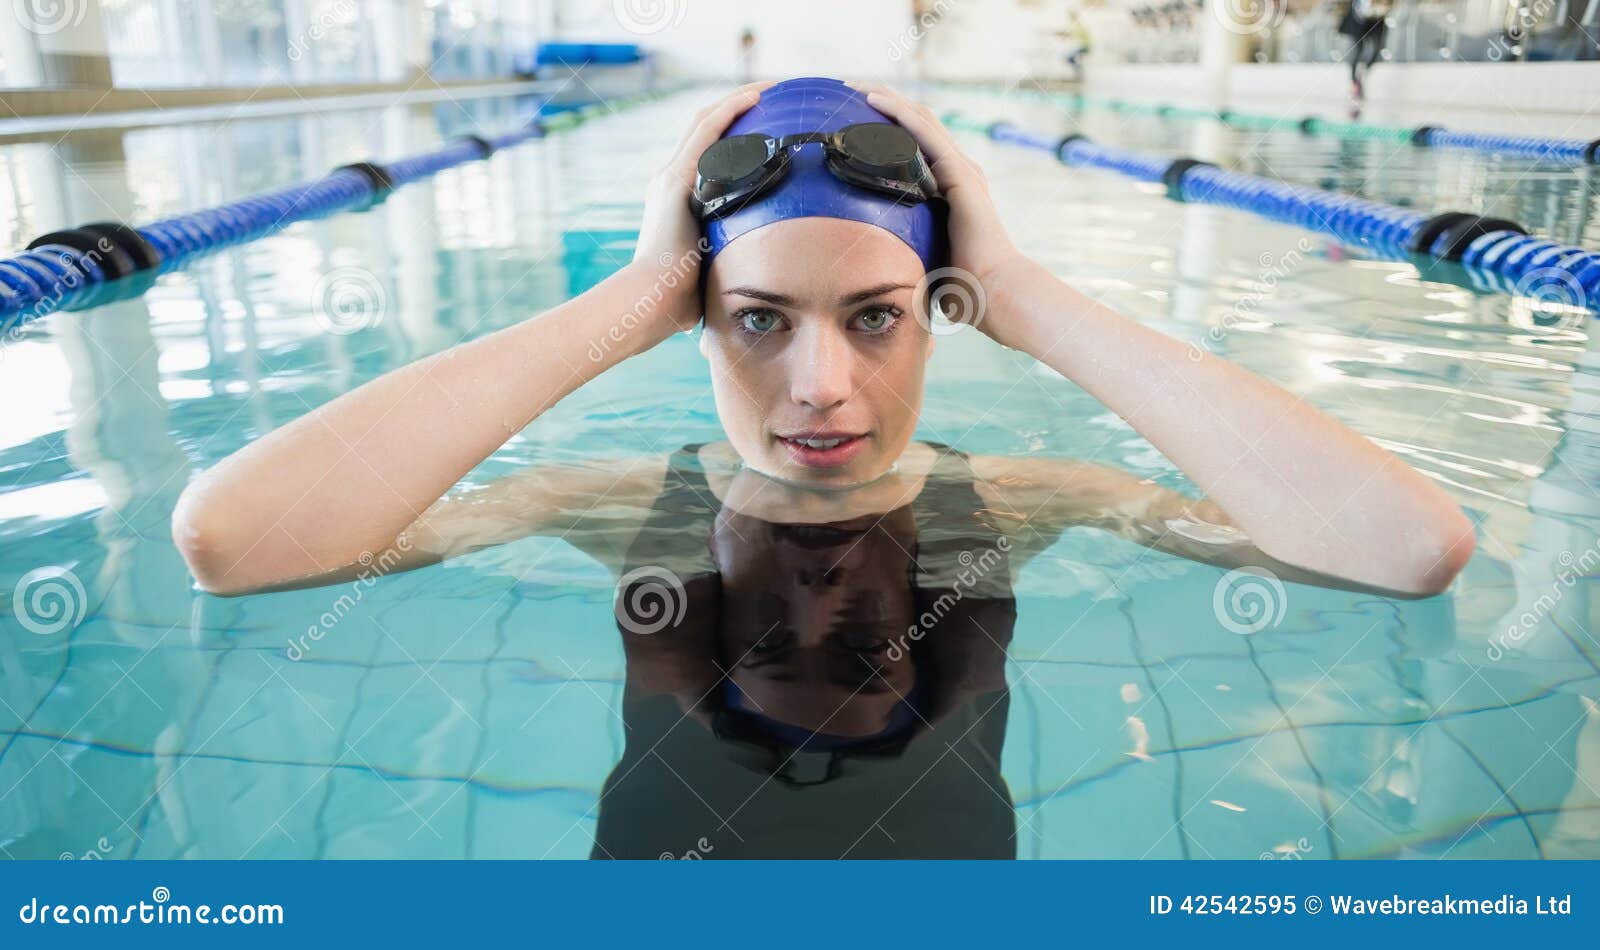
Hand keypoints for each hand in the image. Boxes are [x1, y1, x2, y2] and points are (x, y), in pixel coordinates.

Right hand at [631, 82, 770, 333]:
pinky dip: (732, 110)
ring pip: (705, 121)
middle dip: (736, 106)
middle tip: (772, 94)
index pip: (702, 152)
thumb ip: (722, 264)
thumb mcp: (705, 271)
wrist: (648, 300)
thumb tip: (749, 280)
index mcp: (674, 199)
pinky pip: (708, 131)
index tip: (759, 120)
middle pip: (703, 127)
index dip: (728, 129)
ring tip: (771, 88)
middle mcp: (668, 181)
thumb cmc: (675, 299)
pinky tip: (756, 97)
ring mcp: (670, 178)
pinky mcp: (677, 180)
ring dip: (738, 100)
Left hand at [846, 82, 1027, 343]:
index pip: (916, 143)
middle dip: (883, 102)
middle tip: (848, 91)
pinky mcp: (960, 172)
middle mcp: (957, 170)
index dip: (888, 124)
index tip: (855, 115)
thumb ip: (902, 249)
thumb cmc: (961, 285)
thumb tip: (870, 266)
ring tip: (854, 86)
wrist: (992, 290)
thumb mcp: (922, 256)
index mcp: (950, 187)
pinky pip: (925, 132)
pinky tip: (874, 100)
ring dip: (886, 98)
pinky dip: (899, 113)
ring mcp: (960, 168)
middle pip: (917, 123)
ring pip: (919, 118)